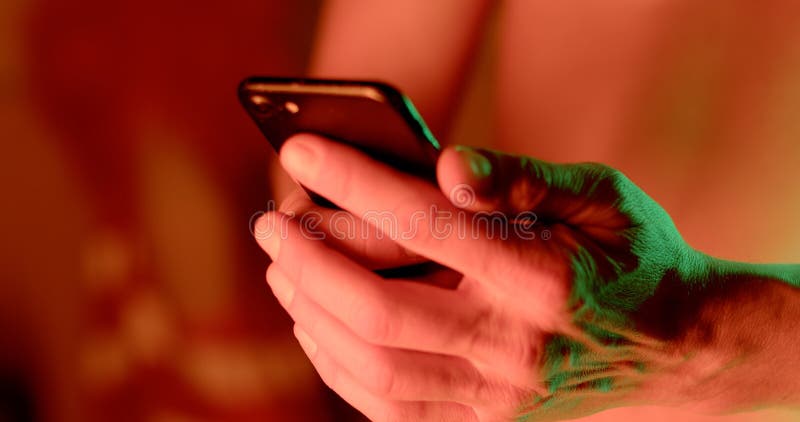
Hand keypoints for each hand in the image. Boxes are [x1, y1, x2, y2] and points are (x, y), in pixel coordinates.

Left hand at [253, 134, 750, 420]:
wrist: (677, 350)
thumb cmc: (634, 261)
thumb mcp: (603, 199)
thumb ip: (525, 179)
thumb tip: (447, 164)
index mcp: (544, 280)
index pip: (425, 226)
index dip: (353, 183)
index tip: (301, 155)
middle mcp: (514, 349)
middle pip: (379, 309)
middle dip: (309, 260)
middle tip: (272, 223)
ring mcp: (496, 399)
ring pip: (372, 367)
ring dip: (312, 315)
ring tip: (284, 271)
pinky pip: (389, 409)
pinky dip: (338, 368)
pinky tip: (318, 326)